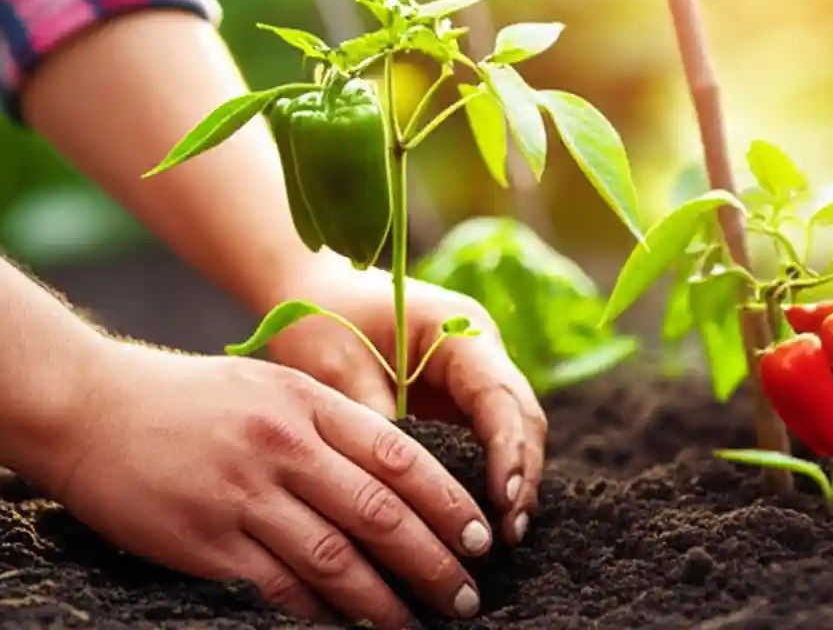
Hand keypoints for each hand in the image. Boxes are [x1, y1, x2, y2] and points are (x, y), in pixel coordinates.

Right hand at [50, 340, 494, 627]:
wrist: (88, 406)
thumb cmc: (185, 399)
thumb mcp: (267, 387)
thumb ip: (327, 424)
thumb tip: (396, 477)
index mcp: (305, 402)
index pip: (399, 456)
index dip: (448, 502)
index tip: (480, 538)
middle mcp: (283, 444)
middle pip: (380, 511)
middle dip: (434, 560)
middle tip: (468, 597)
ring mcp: (244, 493)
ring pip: (337, 557)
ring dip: (386, 600)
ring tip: (417, 624)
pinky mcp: (206, 540)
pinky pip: (279, 587)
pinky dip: (319, 613)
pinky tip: (344, 628)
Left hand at [266, 253, 545, 544]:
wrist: (312, 292)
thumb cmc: (322, 318)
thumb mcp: (337, 367)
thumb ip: (373, 419)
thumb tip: (399, 486)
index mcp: (460, 329)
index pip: (500, 395)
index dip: (508, 449)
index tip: (501, 500)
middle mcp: (481, 353)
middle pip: (520, 417)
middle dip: (520, 475)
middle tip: (508, 534)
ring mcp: (475, 378)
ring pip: (512, 433)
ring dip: (510, 483)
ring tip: (501, 540)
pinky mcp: (460, 401)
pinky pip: (486, 441)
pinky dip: (487, 478)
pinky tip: (478, 520)